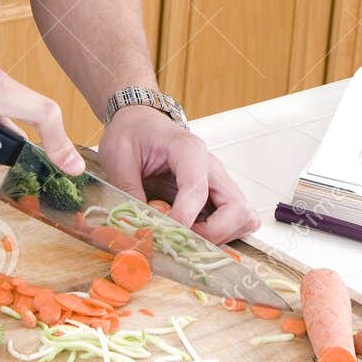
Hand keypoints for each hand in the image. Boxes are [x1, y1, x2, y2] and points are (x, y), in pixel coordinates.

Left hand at [98, 104, 259, 244]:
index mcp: (188, 149)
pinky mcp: (217, 195)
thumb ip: (128, 189)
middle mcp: (212, 167)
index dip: (184, 218)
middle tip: (181, 238)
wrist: (140, 122)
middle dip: (213, 233)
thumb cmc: (132, 134)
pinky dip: (222, 235)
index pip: (198, 189)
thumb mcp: (118, 156)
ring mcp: (219, 182)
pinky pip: (236, 222)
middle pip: (237, 208)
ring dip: (220, 236)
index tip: (163, 231)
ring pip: (244, 218)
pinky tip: (194, 233)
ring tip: (186, 236)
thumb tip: (140, 226)